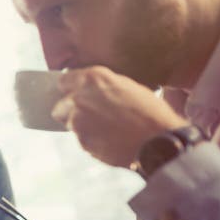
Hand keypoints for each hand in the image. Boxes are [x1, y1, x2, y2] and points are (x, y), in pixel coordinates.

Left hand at [52, 66, 188, 166]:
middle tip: (89, 116)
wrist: (158, 141)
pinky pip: (81, 140)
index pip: (64, 81)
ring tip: (106, 130)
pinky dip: (90, 141)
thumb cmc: (150, 112)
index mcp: (94, 78)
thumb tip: (92, 93)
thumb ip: (104, 87)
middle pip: (60, 104)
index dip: (69, 89)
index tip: (74, 95)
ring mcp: (77, 120)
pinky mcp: (81, 140)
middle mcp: (80, 97)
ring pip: (70, 123)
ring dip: (82, 127)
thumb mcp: (127, 87)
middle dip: (70, 110)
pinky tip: (109, 141)